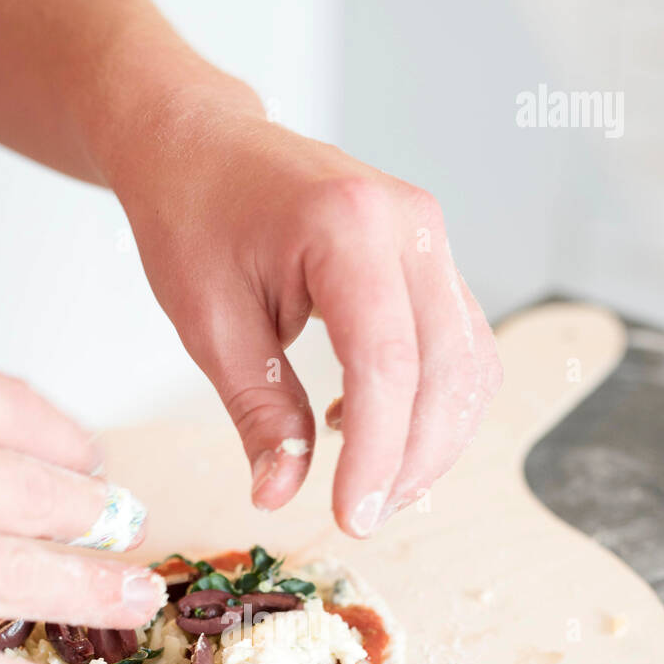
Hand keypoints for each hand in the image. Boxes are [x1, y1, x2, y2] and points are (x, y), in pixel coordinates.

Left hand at [115, 93, 501, 536]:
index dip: (378, 453)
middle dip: (413, 459)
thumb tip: (280, 495)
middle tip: (363, 517)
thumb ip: (258, 411)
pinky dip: (433, 404)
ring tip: (373, 485)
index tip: (352, 517)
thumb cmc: (194, 217)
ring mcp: (430, 238)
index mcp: (347, 226)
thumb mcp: (209, 324)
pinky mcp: (431, 259)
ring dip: (434, 440)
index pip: (387, 362)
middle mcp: (409, 224)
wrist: (202, 145)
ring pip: (468, 364)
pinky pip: (459, 347)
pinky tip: (372, 428)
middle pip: (446, 369)